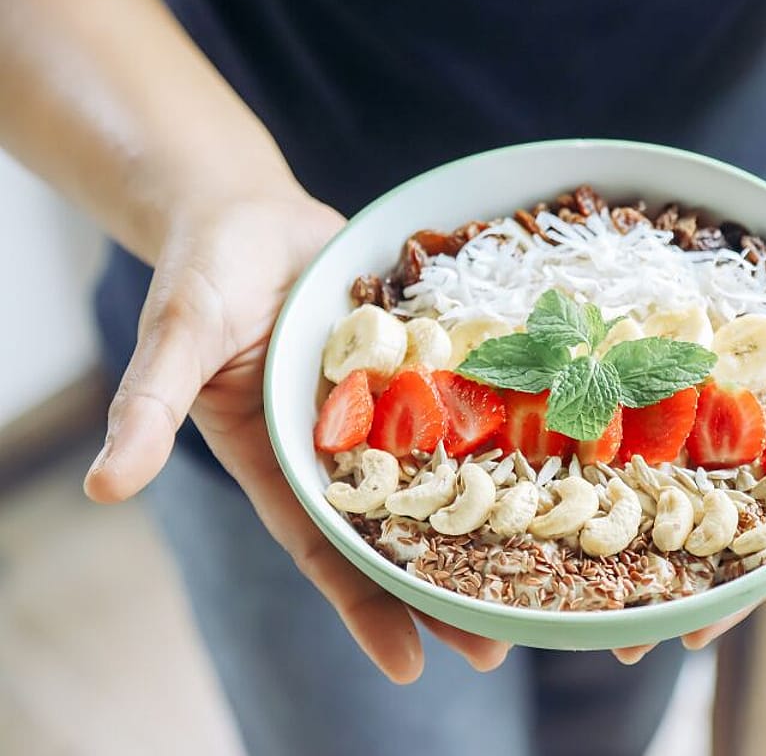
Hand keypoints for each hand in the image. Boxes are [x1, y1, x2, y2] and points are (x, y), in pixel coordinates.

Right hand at [83, 188, 510, 680]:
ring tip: (539, 575)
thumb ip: (148, 406)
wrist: (250, 211)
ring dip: (485, 524)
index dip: (364, 607)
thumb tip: (102, 485)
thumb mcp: (177, 336)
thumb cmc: (204, 273)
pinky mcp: (417, 366)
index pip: (326, 549)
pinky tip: (551, 463)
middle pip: (400, 531)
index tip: (408, 665)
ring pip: (443, 479)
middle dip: (442, 589)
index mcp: (283, 463)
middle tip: (499, 645)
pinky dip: (498, 436)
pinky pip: (462, 407)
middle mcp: (341, 447)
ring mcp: (386, 409)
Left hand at [613, 177, 765, 663]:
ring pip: (670, 454)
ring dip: (621, 494)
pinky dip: (620, 407)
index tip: (685, 639)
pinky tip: (565, 432)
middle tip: (593, 617)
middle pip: (706, 513)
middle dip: (656, 561)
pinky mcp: (705, 349)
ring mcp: (732, 394)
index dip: (734, 593)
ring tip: (557, 539)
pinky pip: (658, 382)